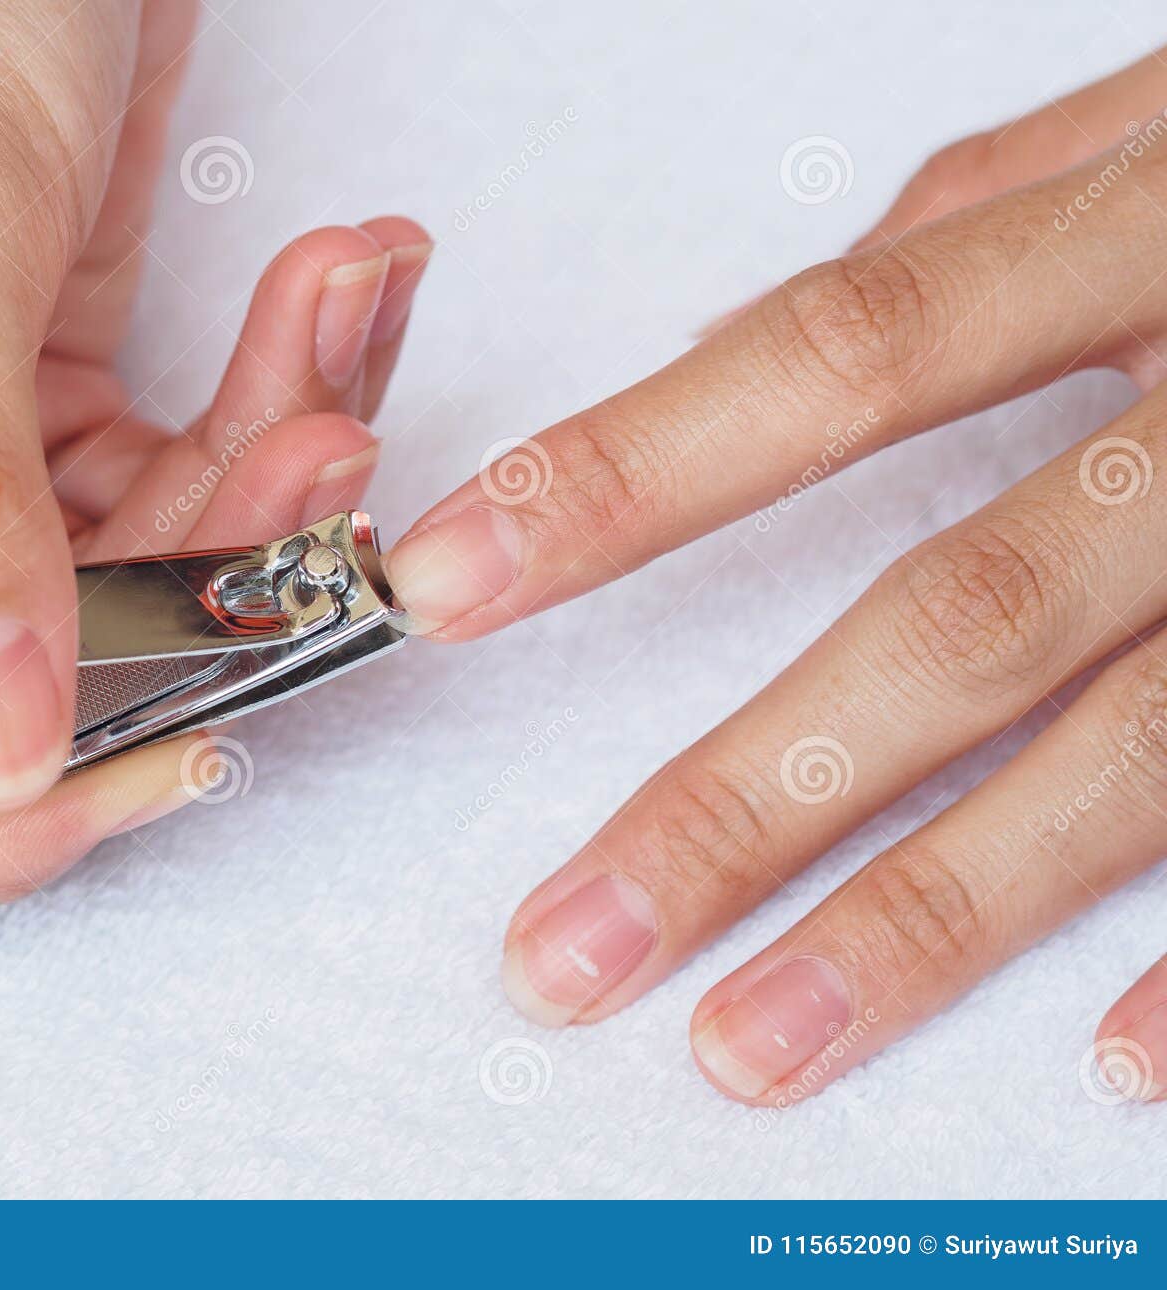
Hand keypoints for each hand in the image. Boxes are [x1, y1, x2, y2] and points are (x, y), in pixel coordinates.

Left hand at [387, 47, 1166, 1104]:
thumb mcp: (1162, 131)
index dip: (626, 478)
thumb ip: (971, 226)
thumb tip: (759, 332)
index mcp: (1150, 237)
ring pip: (1127, 758)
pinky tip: (1113, 1069)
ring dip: (925, 923)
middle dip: (743, 796)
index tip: (448, 585)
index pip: (830, 363)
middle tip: (568, 944)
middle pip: (954, 619)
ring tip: (749, 1046)